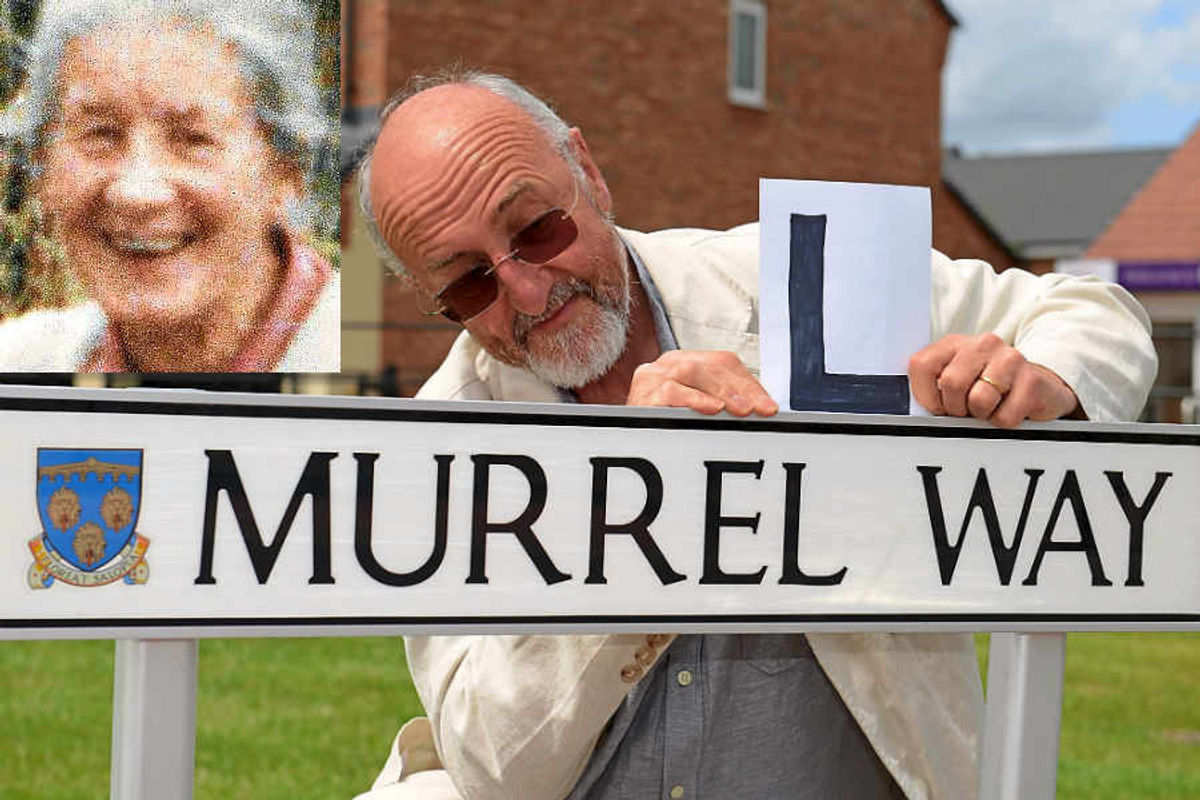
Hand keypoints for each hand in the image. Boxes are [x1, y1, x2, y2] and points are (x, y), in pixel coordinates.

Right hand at [627, 350, 778, 416]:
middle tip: (759, 411)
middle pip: (712, 365)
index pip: (724, 363)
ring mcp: (653, 375)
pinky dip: (695, 400)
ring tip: (742, 411)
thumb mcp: (697, 412)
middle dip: (740, 389)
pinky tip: (712, 410)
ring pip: (692, 371)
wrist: (625, 442)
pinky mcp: (643, 391)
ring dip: (721, 391)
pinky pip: (672, 391)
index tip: (769, 408)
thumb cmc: (667, 428)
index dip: (750, 384)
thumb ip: (723, 404)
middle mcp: (668, 363)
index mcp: (685, 362)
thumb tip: (764, 409)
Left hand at [908, 333, 1079, 427]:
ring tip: (989, 408)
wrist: (1041, 387)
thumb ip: (932, 388)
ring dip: (981, 416)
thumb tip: (912, 414)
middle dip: (955, 408)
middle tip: (967, 410)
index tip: (938, 404)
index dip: (925, 394)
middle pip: (951, 383)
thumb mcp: (956, 381)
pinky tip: (1009, 409)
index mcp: (955, 343)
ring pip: (978, 401)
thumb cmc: (988, 389)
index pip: (921, 365)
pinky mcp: (1032, 380)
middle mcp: (983, 344)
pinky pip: (1003, 417)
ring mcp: (1010, 358)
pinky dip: (1003, 423)